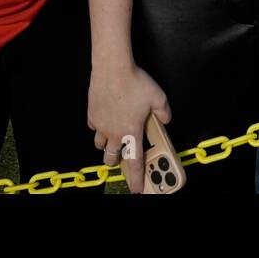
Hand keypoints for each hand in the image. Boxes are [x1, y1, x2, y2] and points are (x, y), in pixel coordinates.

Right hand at [88, 62, 170, 192]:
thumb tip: (166, 119)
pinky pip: (94, 127)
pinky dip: (98, 127)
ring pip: (100, 145)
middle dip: (117, 162)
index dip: (136, 179)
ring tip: (113, 139)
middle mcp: (114, 133)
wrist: (112, 68)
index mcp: (132, 132)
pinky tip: (104, 120)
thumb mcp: (159, 97)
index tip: (136, 189)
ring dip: (106, 146)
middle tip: (122, 157)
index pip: (135, 162)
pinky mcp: (92, 114)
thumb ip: (164, 112)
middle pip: (112, 159)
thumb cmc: (135, 82)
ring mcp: (101, 125)